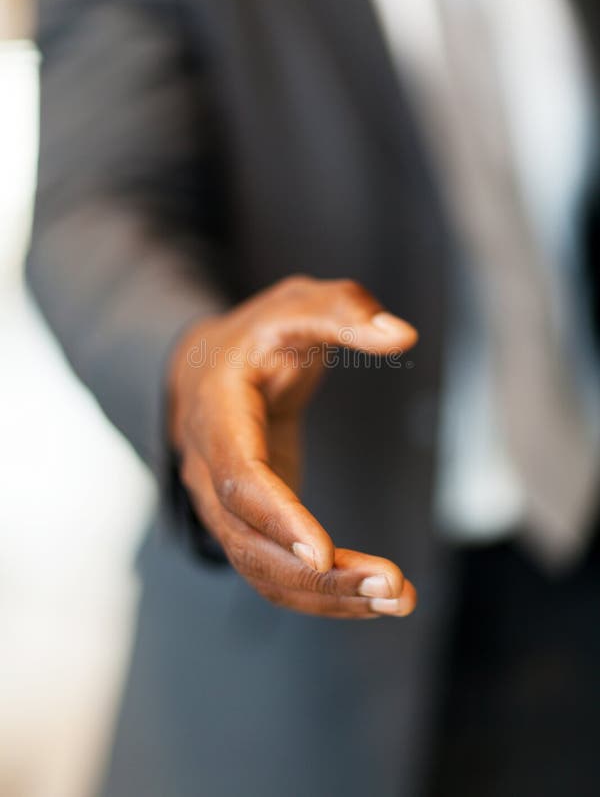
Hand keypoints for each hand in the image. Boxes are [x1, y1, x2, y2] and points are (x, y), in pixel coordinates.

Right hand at [169, 275, 418, 618]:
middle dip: (317, 573)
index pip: (239, 477)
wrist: (210, 368)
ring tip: (397, 598)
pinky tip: (373, 596)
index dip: (277, 516)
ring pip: (261, 569)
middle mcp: (207, 469)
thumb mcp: (297, 305)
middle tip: (390, 586)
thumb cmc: (260, 334)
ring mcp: (222, 504)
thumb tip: (402, 334)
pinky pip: (273, 572)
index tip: (324, 551)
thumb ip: (343, 311)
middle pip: (249, 541)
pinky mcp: (248, 523)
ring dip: (326, 594)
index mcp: (215, 413)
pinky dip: (320, 593)